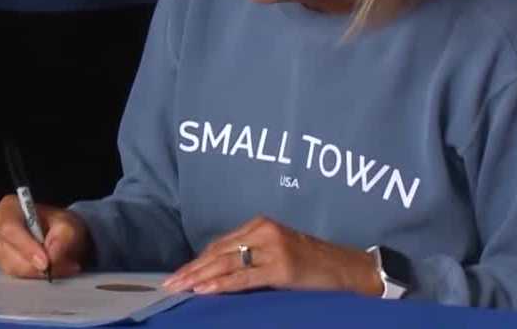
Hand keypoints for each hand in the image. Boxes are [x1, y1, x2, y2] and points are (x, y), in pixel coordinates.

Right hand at [0, 195, 90, 279]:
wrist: (58, 235)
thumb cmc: (59, 225)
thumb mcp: (69, 226)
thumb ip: (63, 239)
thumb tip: (52, 258)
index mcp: (9, 207)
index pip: (10, 228)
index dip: (26, 247)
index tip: (46, 263)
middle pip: (7, 252)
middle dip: (35, 264)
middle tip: (63, 268)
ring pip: (12, 267)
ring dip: (37, 272)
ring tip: (61, 268)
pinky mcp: (0, 263)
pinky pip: (14, 276)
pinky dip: (35, 276)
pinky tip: (50, 271)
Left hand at [162, 216, 382, 296]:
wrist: (347, 268)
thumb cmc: (312, 263)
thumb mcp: (276, 252)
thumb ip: (250, 256)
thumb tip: (217, 272)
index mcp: (259, 225)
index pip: (220, 244)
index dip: (197, 260)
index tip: (178, 273)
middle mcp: (263, 231)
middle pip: (218, 252)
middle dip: (191, 269)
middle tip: (168, 283)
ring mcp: (272, 248)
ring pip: (227, 263)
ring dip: (199, 277)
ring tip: (179, 287)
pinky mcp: (281, 267)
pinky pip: (244, 278)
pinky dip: (222, 285)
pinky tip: (204, 290)